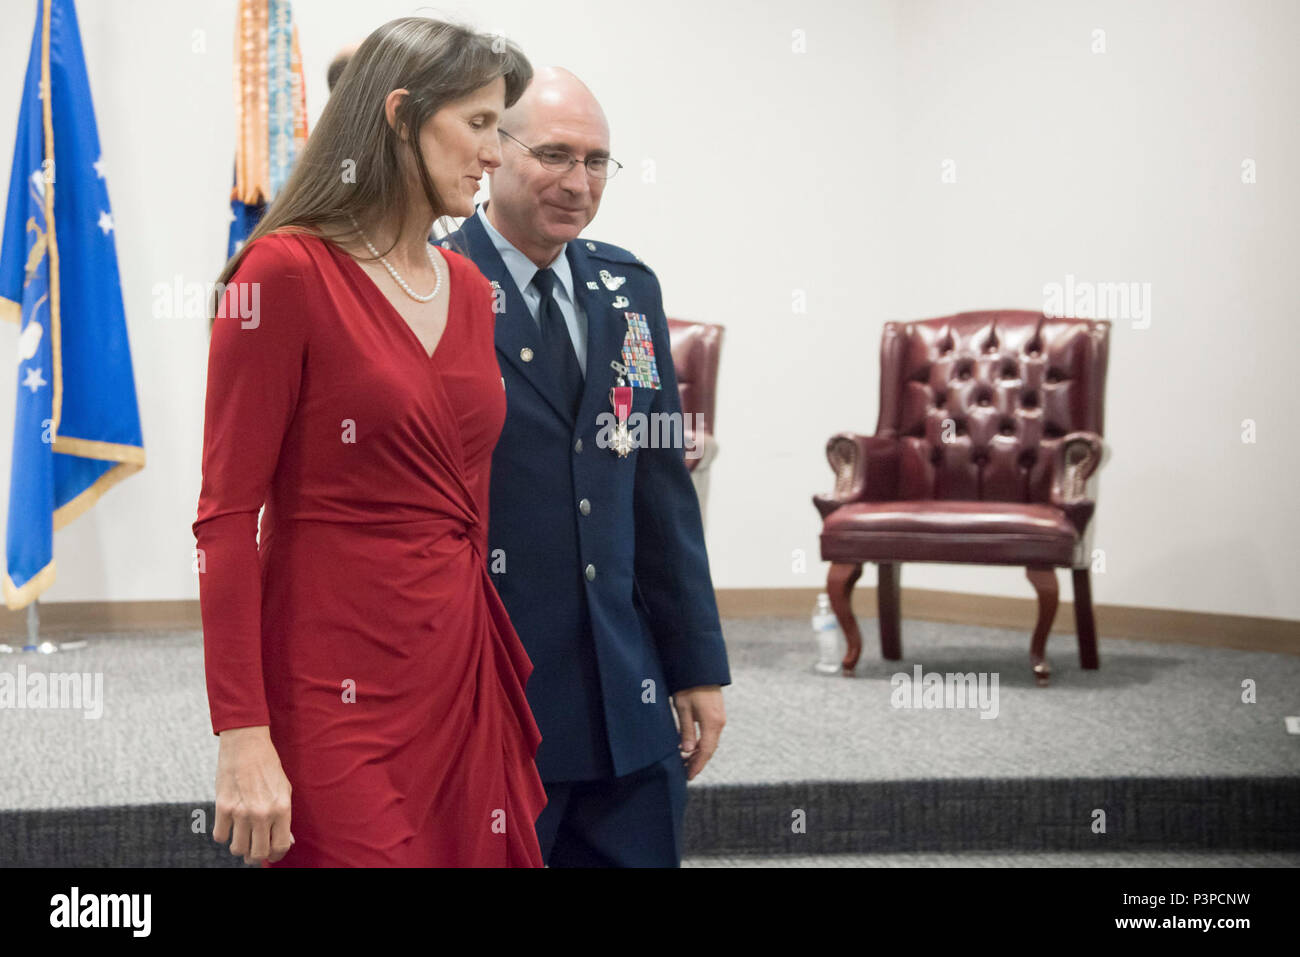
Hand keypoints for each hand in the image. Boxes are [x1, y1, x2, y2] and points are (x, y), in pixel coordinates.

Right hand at [213, 725, 293, 865]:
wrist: (246, 745)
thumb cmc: (268, 767)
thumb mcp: (284, 790)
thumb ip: (284, 818)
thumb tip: (286, 841)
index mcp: (281, 809)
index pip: (280, 846)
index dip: (276, 854)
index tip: (271, 853)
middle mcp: (262, 813)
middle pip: (258, 853)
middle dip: (256, 855)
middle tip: (254, 850)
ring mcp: (241, 811)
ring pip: (238, 849)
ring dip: (240, 847)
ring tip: (242, 838)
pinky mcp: (222, 806)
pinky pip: (220, 836)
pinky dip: (223, 835)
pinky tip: (228, 825)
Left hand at [671, 685, 724, 780]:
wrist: (700, 668)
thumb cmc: (689, 687)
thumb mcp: (683, 708)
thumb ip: (686, 730)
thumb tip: (687, 751)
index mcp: (712, 723)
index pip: (706, 751)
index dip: (697, 765)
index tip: (689, 776)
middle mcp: (719, 723)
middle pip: (709, 749)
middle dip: (698, 762)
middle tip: (685, 773)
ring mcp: (719, 718)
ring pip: (710, 742)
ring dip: (699, 753)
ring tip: (685, 762)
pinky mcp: (716, 714)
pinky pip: (710, 734)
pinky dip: (701, 743)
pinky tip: (690, 746)